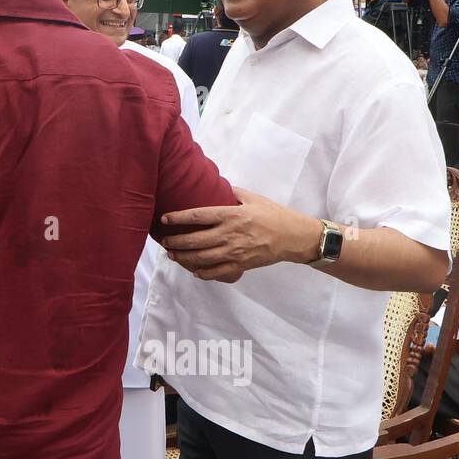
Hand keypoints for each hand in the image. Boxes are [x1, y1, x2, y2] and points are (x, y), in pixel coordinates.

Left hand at [160, 187, 322, 281]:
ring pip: (201, 258)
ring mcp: (234, 251)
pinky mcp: (240, 264)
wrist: (293, 237)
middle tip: (164, 242)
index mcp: (231, 215)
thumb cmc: (273, 214)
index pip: (197, 216)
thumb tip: (215, 185)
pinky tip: (194, 270)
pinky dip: (202, 273)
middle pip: (194, 240)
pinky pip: (216, 272)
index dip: (177, 218)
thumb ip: (232, 192)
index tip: (164, 219)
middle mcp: (229, 234)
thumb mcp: (253, 198)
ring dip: (184, 258)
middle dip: (175, 242)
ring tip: (173, 255)